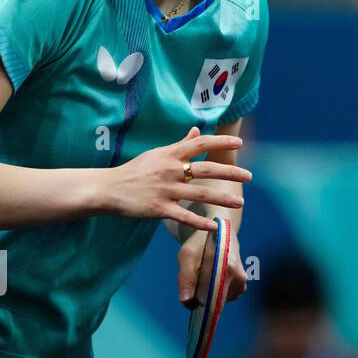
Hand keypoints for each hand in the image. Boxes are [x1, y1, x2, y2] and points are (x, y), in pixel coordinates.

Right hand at [97, 126, 251, 232]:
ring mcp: (165, 190)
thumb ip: (180, 144)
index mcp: (170, 155)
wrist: (107, 188)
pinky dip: (199, 222)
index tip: (239, 144)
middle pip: (206, 169)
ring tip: (240, 202)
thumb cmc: (135, 170)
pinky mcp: (158, 209)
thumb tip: (197, 131)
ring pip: (200, 194)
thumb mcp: (157, 153)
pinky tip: (214, 226)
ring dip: (222, 198)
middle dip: (230, 172)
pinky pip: (183, 216)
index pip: (200, 144)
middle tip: (249, 176)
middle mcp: (170, 170)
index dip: (220, 142)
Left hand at [177, 221, 246, 307]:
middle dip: (200, 295)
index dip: (195, 302)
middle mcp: (239, 278)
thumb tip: (186, 301)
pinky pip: (223, 298)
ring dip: (206, 293)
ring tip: (204, 274)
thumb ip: (185, 278)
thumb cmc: (201, 242)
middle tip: (197, 276)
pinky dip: (214, 291)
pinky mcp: (242, 286)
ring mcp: (242, 283)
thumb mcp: (187, 255)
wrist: (222, 231)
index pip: (210, 301)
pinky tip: (212, 277)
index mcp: (228, 269)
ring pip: (217, 301)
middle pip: (213, 302)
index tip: (188, 294)